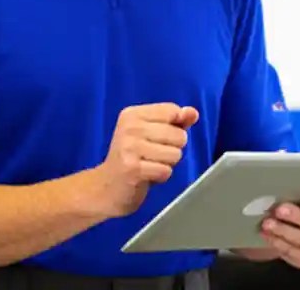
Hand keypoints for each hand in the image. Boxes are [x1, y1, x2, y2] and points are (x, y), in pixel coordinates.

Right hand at [92, 103, 198, 217]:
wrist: (106, 188)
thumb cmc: (133, 159)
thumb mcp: (152, 134)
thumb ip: (175, 122)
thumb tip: (193, 112)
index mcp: (133, 114)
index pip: (172, 110)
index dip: (176, 127)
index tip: (158, 138)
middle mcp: (130, 127)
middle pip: (178, 134)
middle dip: (173, 149)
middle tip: (153, 155)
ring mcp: (130, 147)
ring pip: (175, 153)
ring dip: (167, 164)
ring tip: (150, 165)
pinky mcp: (133, 168)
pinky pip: (166, 171)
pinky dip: (161, 177)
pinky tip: (147, 176)